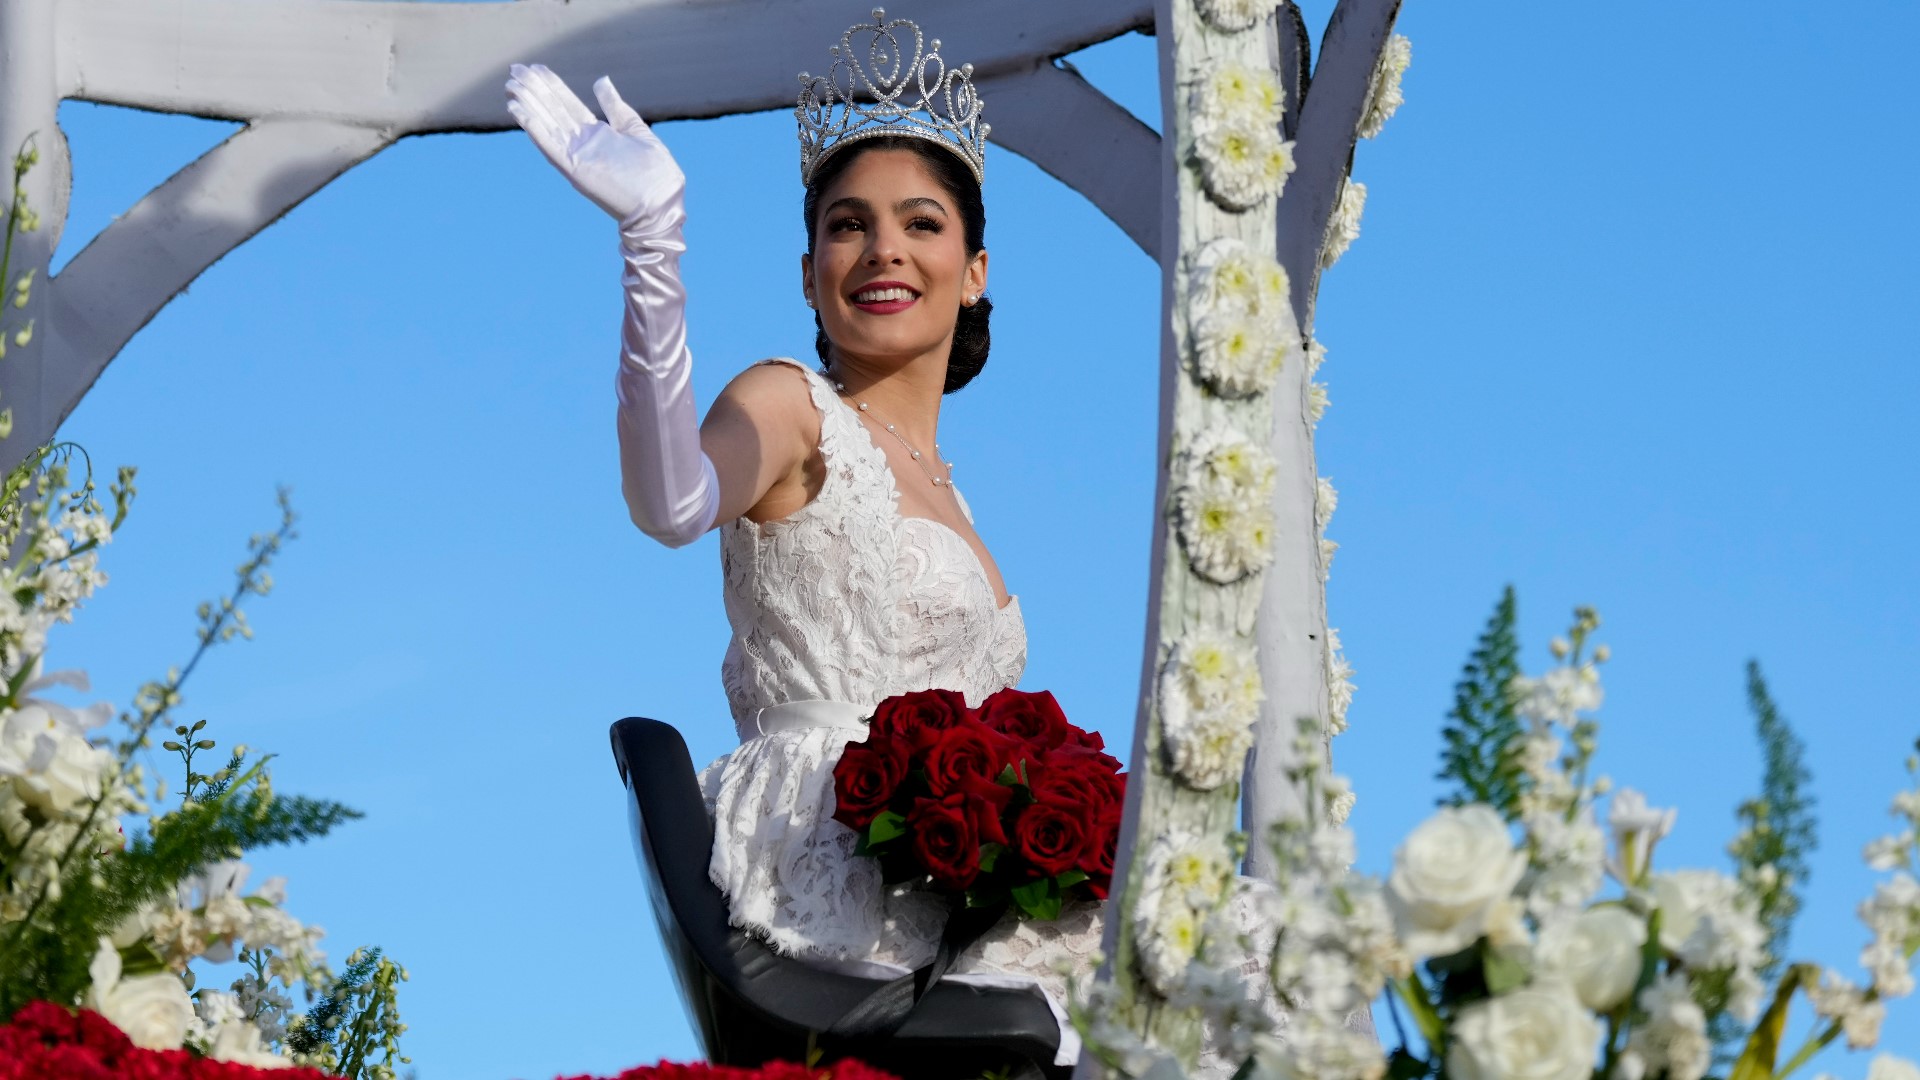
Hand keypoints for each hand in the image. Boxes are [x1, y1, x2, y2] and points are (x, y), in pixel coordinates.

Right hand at [504, 63, 685, 229]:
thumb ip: (616, 108)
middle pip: (553, 110)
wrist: (662, 204)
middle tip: (514, 68)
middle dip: (533, 89)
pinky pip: (549, 146)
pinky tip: (518, 110)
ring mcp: (577, 156)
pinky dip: (533, 128)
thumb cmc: (656, 173)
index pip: (568, 104)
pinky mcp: (575, 170)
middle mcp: (583, 143)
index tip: (535, 67)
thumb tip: (600, 81)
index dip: (552, 85)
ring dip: (528, 104)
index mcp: (598, 134)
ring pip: (546, 124)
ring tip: (510, 84)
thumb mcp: (636, 131)